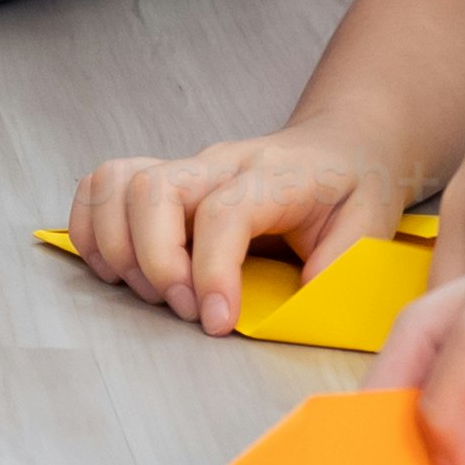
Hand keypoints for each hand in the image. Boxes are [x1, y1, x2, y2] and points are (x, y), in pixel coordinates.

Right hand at [60, 125, 384, 335]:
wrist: (337, 143)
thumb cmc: (350, 186)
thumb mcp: (369, 223)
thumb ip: (339, 262)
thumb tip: (297, 300)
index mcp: (274, 175)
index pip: (223, 213)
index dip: (212, 272)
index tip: (216, 321)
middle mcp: (219, 163)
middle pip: (154, 191)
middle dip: (156, 263)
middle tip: (185, 308)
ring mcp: (185, 166)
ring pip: (118, 184)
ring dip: (119, 247)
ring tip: (154, 292)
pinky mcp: (162, 176)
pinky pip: (103, 184)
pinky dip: (94, 228)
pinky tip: (118, 267)